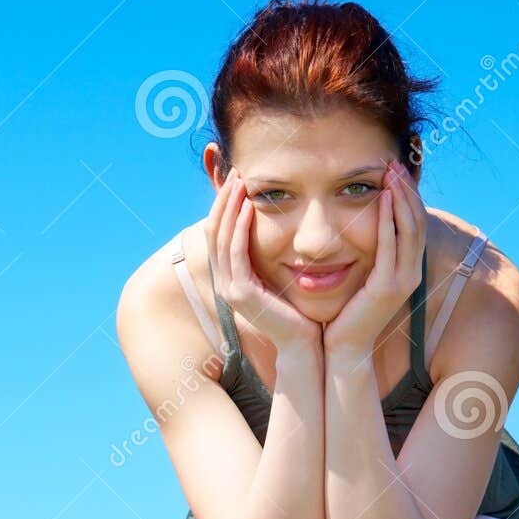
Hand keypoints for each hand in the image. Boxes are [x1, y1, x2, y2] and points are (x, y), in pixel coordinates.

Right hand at [204, 169, 322, 354]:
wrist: (304, 345)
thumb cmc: (300, 313)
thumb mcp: (282, 278)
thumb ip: (274, 258)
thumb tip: (280, 230)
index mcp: (233, 278)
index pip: (220, 234)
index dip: (226, 205)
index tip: (240, 180)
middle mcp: (225, 282)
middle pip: (215, 231)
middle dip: (224, 200)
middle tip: (236, 173)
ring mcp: (230, 289)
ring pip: (222, 238)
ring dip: (230, 207)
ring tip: (241, 183)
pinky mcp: (240, 294)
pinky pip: (236, 253)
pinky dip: (240, 228)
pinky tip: (249, 207)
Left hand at [321, 160, 427, 358]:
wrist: (344, 348)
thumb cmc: (347, 313)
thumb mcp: (361, 276)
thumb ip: (366, 253)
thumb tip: (359, 225)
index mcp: (405, 269)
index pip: (413, 223)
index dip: (406, 195)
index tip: (393, 169)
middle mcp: (410, 273)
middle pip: (417, 221)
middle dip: (406, 189)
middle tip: (393, 162)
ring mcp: (403, 280)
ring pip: (410, 229)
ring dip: (401, 198)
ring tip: (390, 172)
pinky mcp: (388, 287)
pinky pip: (392, 246)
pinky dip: (390, 220)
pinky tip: (384, 199)